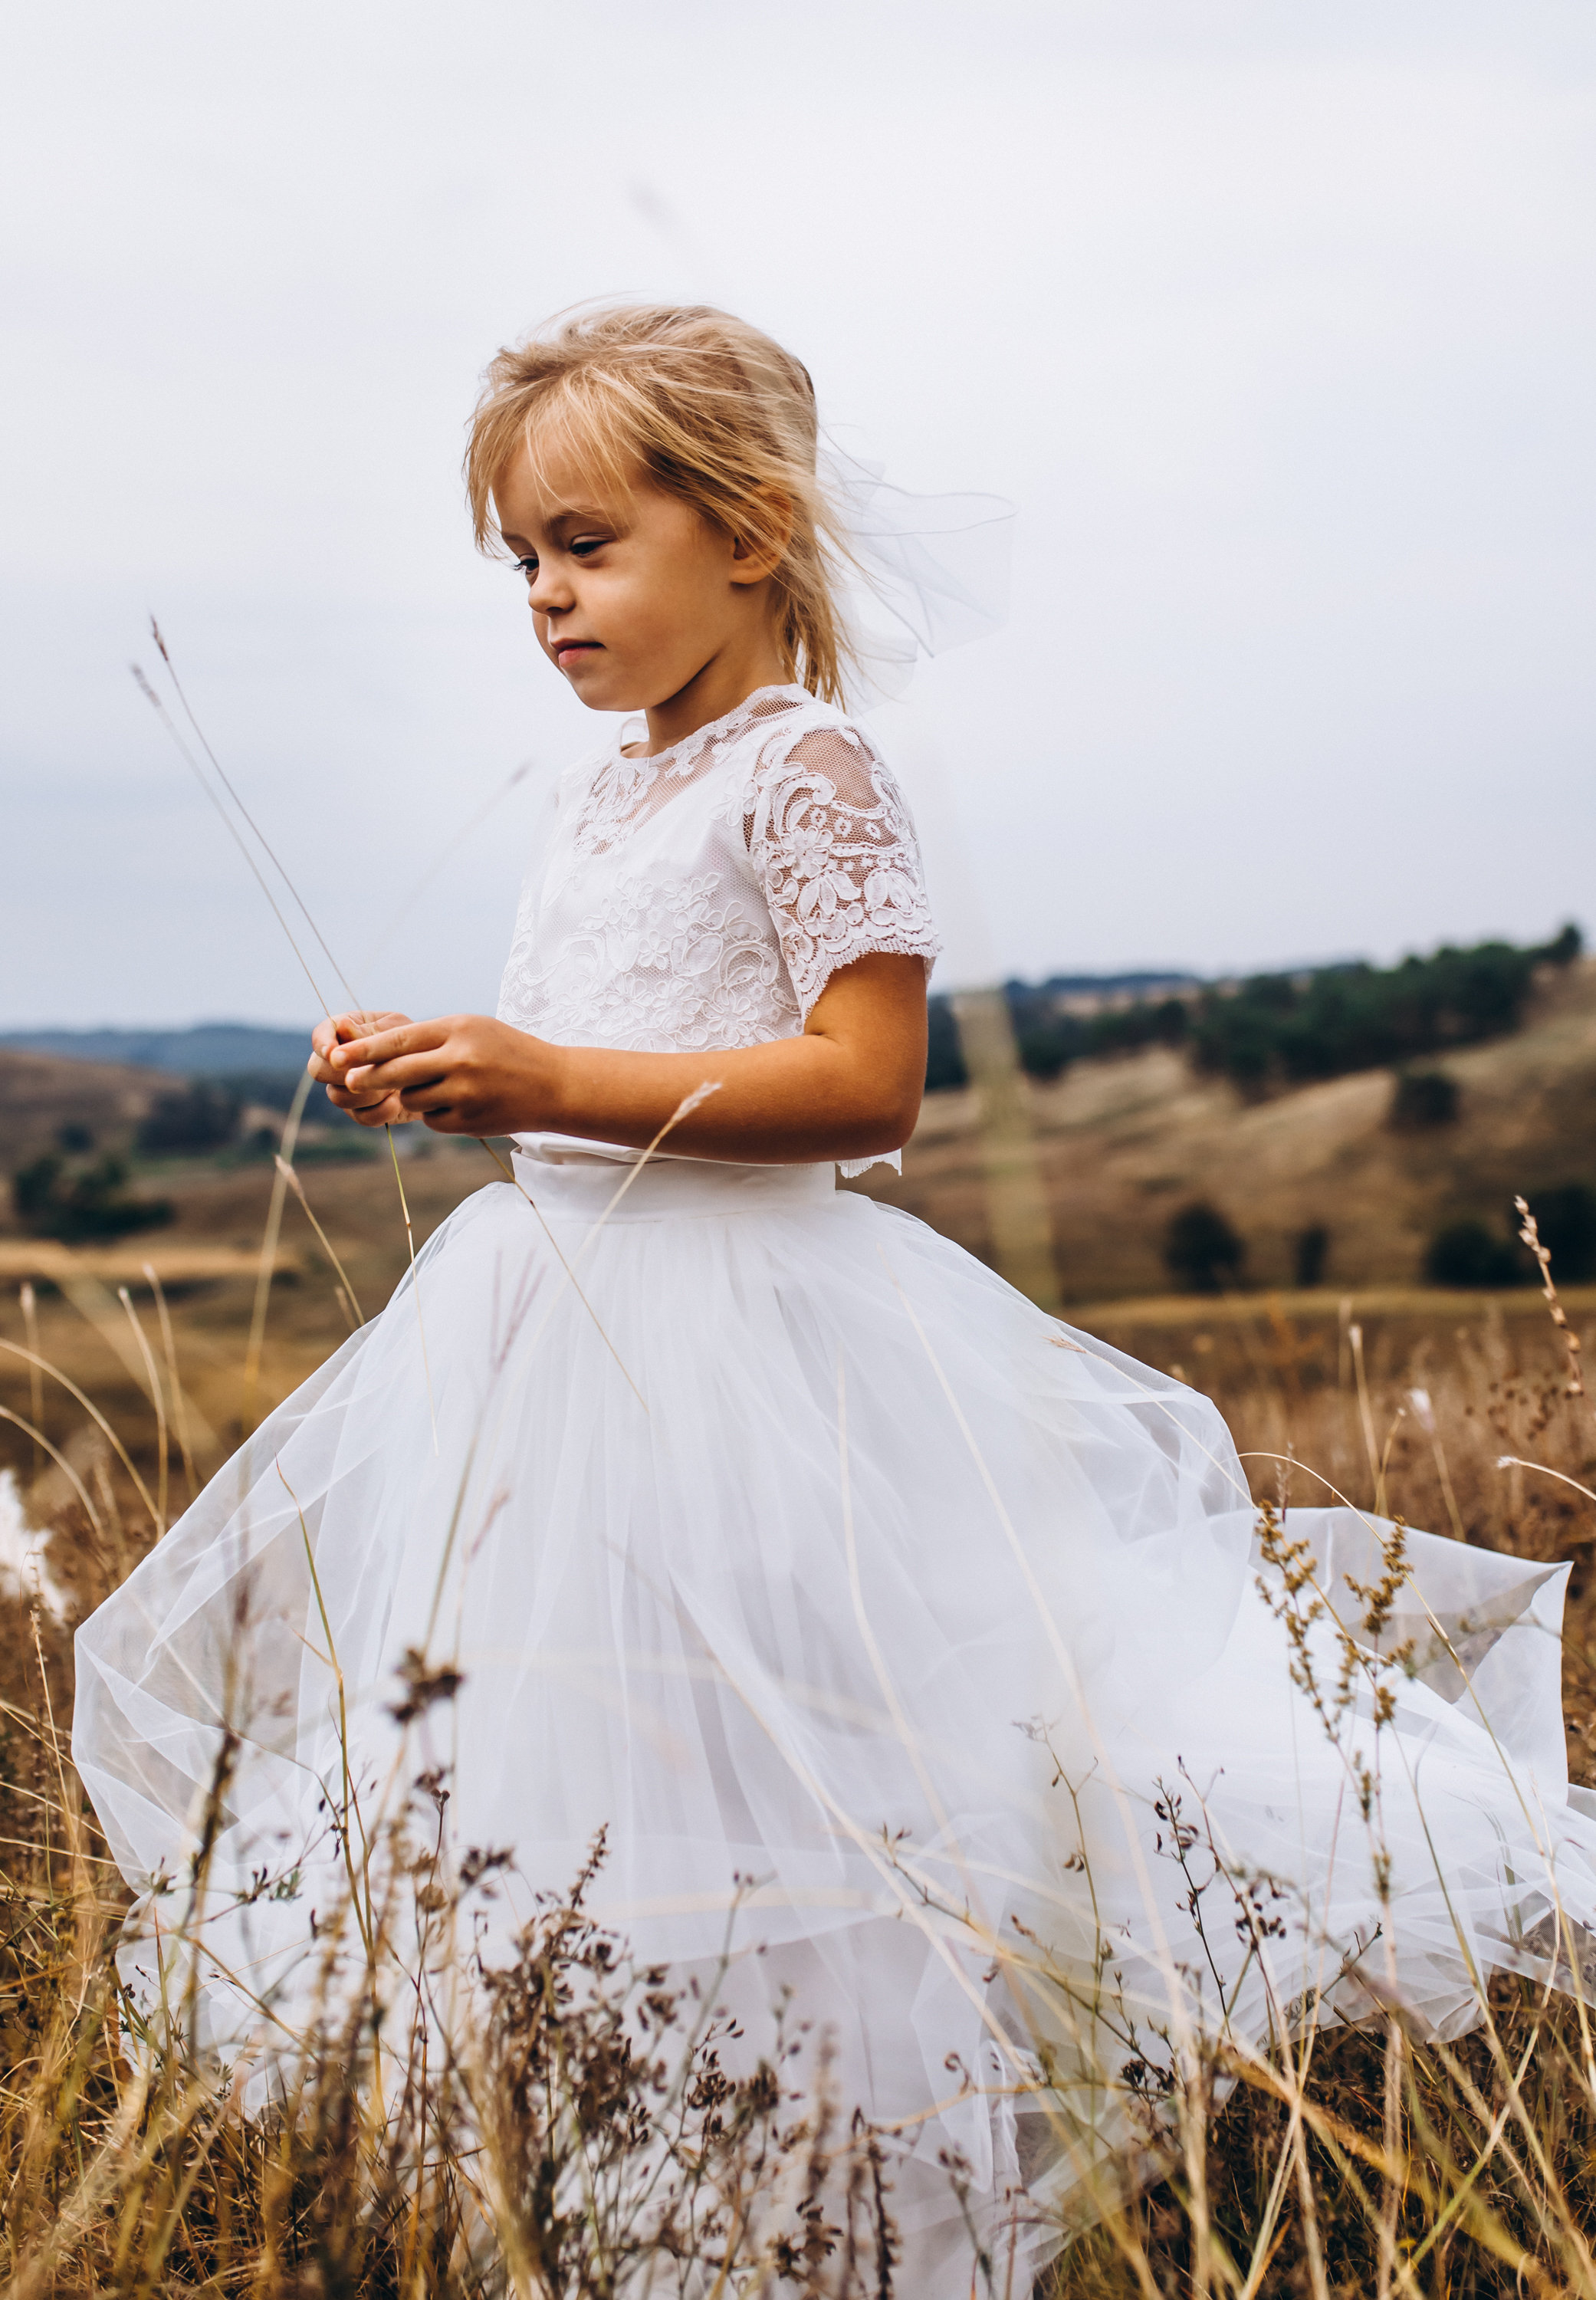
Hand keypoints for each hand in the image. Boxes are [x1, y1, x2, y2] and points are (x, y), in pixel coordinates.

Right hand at [309, 1012, 417, 1126]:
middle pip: (318, 1070)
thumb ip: (370, 1032)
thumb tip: (342, 1026)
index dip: (322, 1044)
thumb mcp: (398, 1030)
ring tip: (394, 1084)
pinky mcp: (362, 1111)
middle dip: (343, 1073)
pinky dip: (381, 1111)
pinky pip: (361, 1117)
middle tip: (369, 1070)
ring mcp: (347, 1088)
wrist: (436, 1074)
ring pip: (338, 1097)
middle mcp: (340, 1062)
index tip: (333, 1053)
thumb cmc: (415, 1043)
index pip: (320, 1035)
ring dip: (367, 1092)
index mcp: (346, 1032)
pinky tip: (398, 1101)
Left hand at [324, 1013, 563, 1136]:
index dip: (364, 1050)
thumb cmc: (507, 1051)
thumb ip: (431, 1039)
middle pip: (398, 1073)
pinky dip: (436, 1114)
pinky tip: (460, 1104)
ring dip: (413, 1096)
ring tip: (441, 1086)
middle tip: (349, 1082)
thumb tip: (378, 1056)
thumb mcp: (473, 1030)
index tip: (337, 1055)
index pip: (399, 1040)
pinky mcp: (469, 1121)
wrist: (553, 1085)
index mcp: (458, 1031)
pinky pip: (432, 1120)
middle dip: (369, 1078)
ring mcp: (465, 1093)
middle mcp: (461, 1060)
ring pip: (413, 1099)